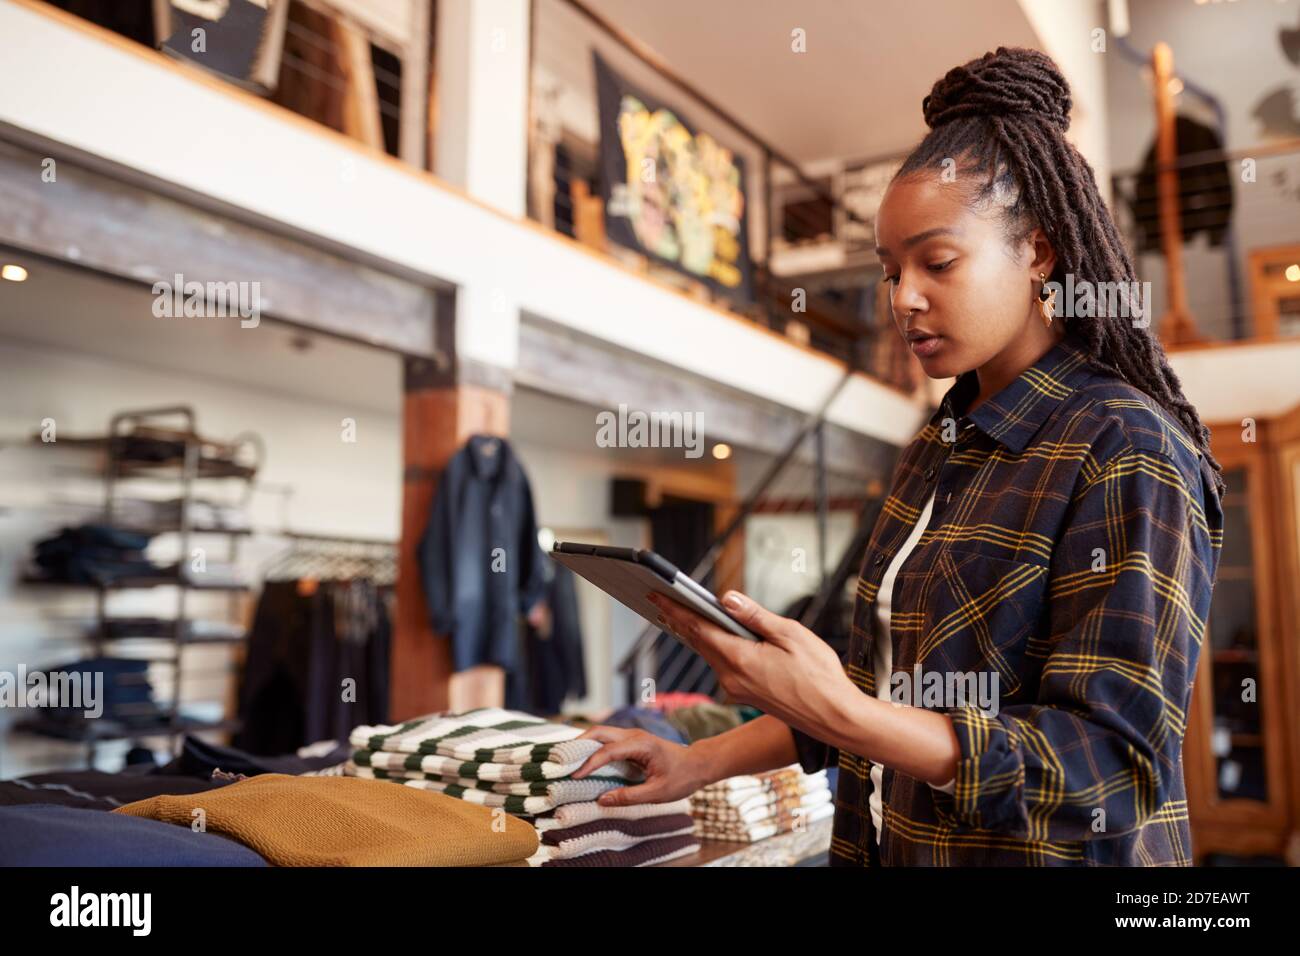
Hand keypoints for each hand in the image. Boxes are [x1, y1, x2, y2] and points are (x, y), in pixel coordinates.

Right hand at [570, 725, 707, 805]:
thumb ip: (629, 796)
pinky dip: (593, 747)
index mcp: (641, 745)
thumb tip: (602, 800)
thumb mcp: (657, 792)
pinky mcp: (632, 741)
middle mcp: (634, 735)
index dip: (589, 763)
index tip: (574, 775)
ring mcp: (632, 736)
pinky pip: (608, 740)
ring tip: (567, 759)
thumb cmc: (681, 777)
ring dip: (584, 744)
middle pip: (599, 732)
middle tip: (561, 759)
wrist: (698, 764)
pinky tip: (584, 759)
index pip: (607, 751)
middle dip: (578, 743)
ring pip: (602, 733)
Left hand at [647, 589, 854, 746]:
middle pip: (698, 641)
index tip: (656, 595)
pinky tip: (710, 637)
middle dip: (678, 619)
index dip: (676, 609)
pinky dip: (712, 647)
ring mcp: (737, 689)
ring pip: (709, 654)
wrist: (834, 718)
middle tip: (658, 598)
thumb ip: (755, 617)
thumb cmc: (820, 676)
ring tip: (679, 613)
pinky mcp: (745, 695)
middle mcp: (731, 677)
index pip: (699, 628)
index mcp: (740, 659)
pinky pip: (721, 665)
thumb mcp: (791, 635)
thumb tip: (726, 598)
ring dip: (694, 633)